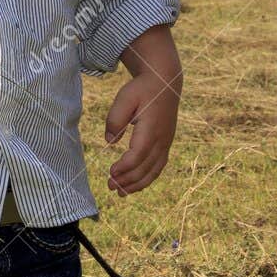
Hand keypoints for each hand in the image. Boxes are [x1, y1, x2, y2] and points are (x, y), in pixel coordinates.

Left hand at [104, 71, 178, 195]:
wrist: (165, 83)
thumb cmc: (142, 90)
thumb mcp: (124, 97)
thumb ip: (115, 118)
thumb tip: (110, 141)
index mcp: (151, 129)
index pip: (138, 155)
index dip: (124, 167)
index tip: (110, 173)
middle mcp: (162, 139)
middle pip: (145, 168)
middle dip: (127, 180)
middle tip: (110, 186)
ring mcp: (166, 143)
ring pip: (154, 171)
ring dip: (137, 184)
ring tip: (121, 193)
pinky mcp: (166, 144)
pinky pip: (159, 167)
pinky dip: (147, 178)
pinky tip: (135, 184)